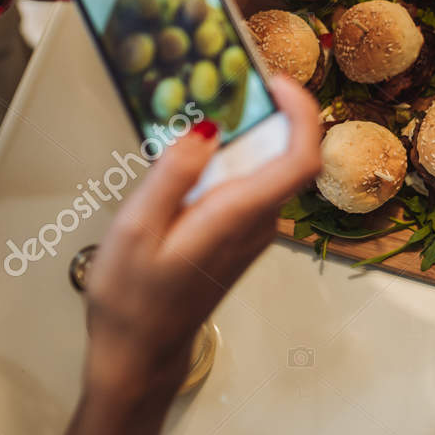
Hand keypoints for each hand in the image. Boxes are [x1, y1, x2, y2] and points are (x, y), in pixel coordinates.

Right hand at [53, 78, 321, 434]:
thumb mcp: (136, 228)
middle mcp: (257, 224)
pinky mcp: (238, 237)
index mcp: (238, 217)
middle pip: (291, 156)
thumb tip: (208, 127)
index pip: (301, 158)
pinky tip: (199, 150)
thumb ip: (173, 173)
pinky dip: (237, 158)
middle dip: (275, 111)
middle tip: (236, 79)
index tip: (276, 80)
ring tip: (212, 104)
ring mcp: (251, 232)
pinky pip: (252, 186)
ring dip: (253, 134)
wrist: (139, 355)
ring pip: (271, 170)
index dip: (301, 112)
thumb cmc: (132, 300)